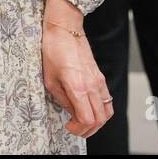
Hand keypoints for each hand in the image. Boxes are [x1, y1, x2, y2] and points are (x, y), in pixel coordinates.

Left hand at [40, 0, 111, 138]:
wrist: (65, 28)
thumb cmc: (54, 49)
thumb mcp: (50, 79)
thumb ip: (62, 99)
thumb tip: (71, 112)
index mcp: (78, 87)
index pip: (87, 119)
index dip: (78, 129)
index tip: (69, 126)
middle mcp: (93, 85)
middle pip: (100, 119)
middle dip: (88, 130)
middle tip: (75, 128)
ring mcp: (99, 80)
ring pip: (107, 111)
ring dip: (97, 121)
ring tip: (82, 121)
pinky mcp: (100, 76)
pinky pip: (107, 100)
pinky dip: (100, 110)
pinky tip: (87, 107)